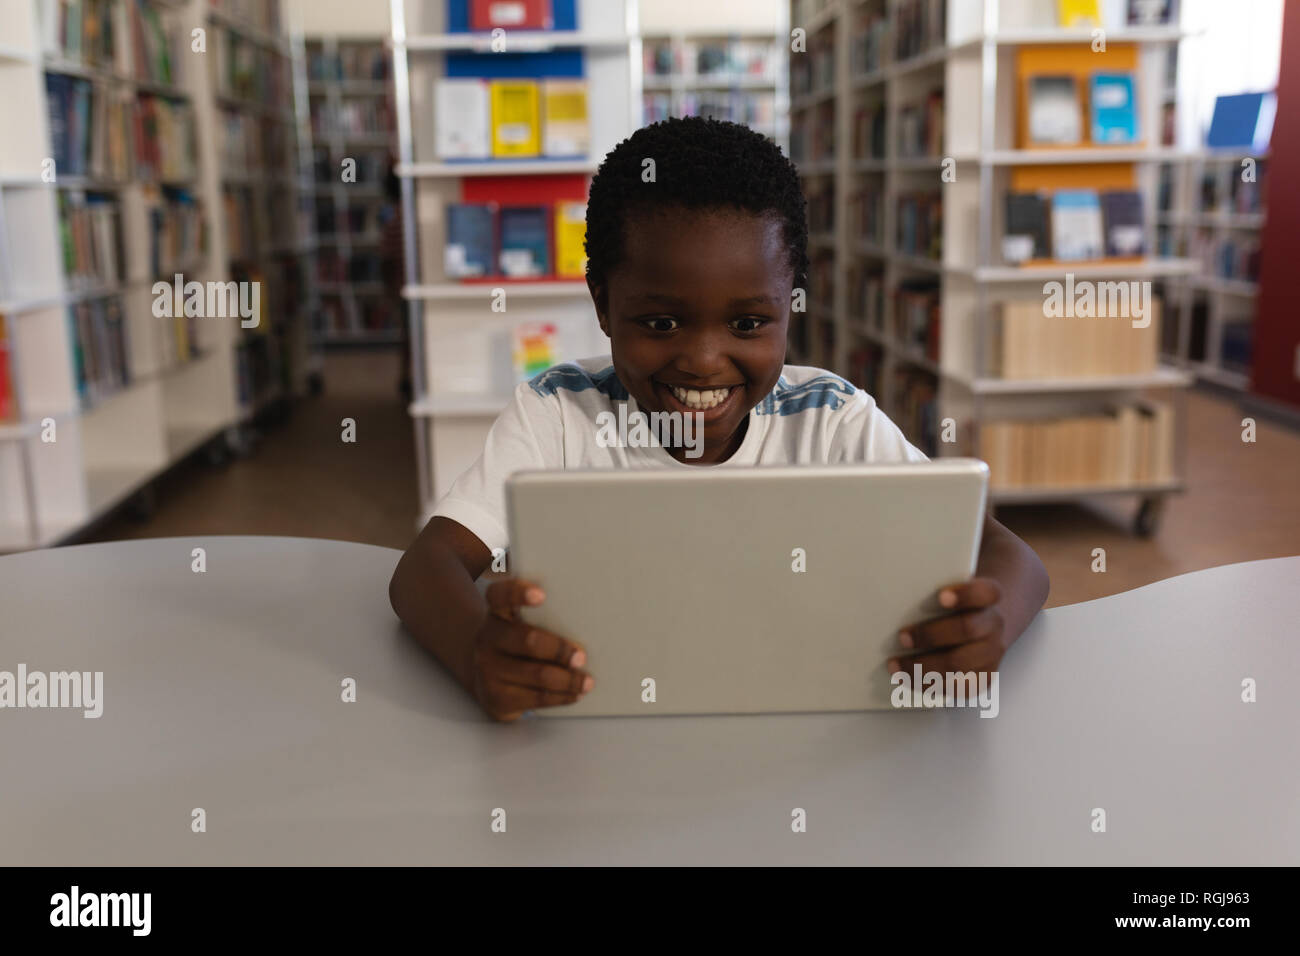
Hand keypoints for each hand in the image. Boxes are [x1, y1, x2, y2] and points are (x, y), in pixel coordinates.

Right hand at [471, 579, 591, 721]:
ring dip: (568, 679)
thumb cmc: (518, 646)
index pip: (500, 595)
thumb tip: (589, 625)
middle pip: (528, 640)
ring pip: (538, 674)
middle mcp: (487, 639)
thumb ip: (544, 618)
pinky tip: (575, 694)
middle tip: (582, 656)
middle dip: (559, 649)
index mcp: (496, 613)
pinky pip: (538, 698)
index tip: (541, 595)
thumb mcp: (520, 625)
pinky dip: (562, 696)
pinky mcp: (498, 698)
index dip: (518, 593)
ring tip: (587, 681)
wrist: (487, 680)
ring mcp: (488, 670)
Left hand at [890, 578, 1006, 677]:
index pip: (986, 592)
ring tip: (895, 664)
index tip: (941, 597)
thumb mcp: (952, 590)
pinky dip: (929, 684)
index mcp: (989, 597)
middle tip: (902, 637)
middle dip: (931, 634)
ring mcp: (992, 653)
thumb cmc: (957, 606)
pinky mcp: (984, 678)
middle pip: (967, 629)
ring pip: (960, 663)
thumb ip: (933, 588)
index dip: (966, 594)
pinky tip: (907, 679)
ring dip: (923, 665)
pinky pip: (957, 687)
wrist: (985, 626)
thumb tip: (894, 591)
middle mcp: (994, 624)